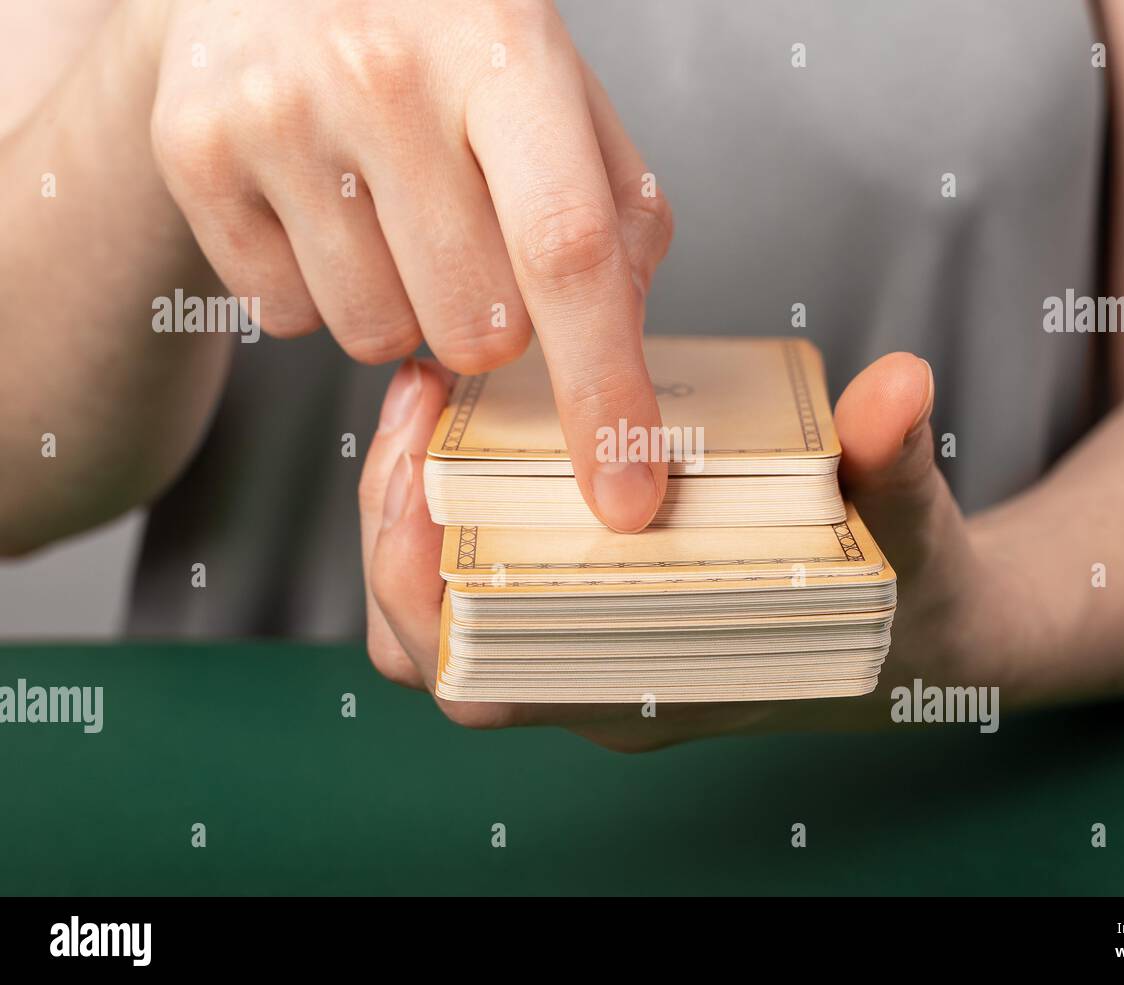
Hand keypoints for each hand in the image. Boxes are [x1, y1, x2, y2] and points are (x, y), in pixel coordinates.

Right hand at [147, 0, 670, 530]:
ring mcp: (276, 113)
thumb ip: (613, 205)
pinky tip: (320, 204)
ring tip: (386, 205)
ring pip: (377, 340)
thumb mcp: (550, 83)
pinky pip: (289, 319)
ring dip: (401, 307)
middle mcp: (383, 73)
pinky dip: (318, 290)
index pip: (568, 252)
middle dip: (490, 323)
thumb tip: (619, 338)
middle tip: (465, 234)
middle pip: (475, 331)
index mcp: (503, 48)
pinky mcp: (195, 153)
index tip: (624, 495)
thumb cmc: (435, 33)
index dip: (602, 390)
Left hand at [361, 353, 1026, 750]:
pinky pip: (477, 571)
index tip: (421, 485)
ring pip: (438, 611)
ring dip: (409, 508)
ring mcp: (589, 643)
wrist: (919, 627)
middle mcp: (602, 680)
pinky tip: (479, 420)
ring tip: (434, 404)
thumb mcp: (903, 530)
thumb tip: (900, 386)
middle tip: (420, 405)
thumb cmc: (901, 596)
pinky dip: (451, 501)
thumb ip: (892, 462)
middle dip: (392, 524)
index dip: (427, 596)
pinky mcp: (592, 598)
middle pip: (433, 644)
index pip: (489, 681)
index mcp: (653, 687)